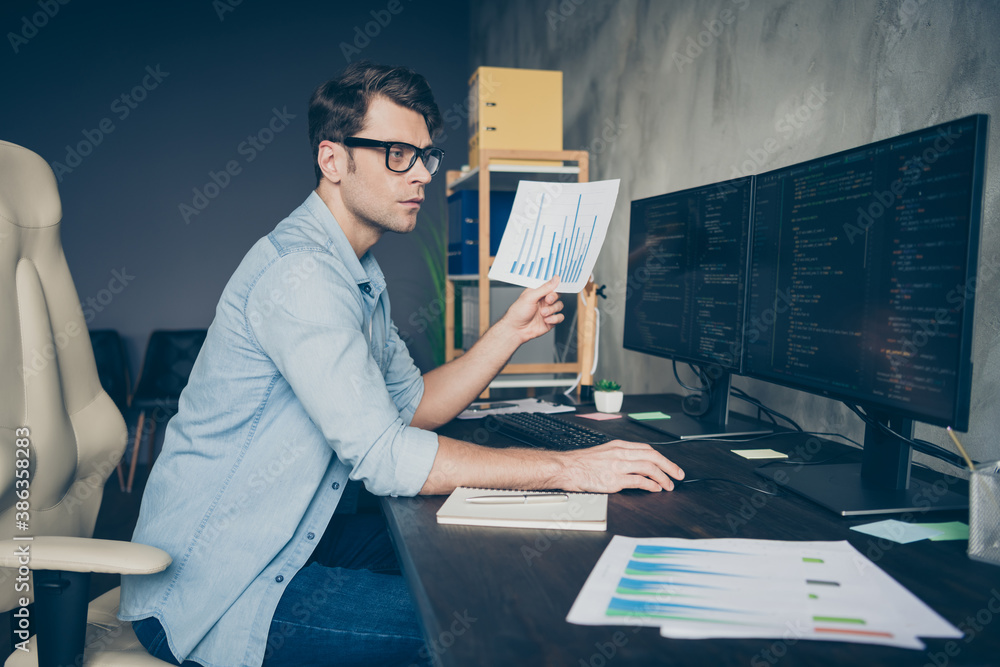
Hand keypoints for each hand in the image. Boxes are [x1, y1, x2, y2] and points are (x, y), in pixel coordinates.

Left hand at [501, 275, 564, 343]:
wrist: (516, 330)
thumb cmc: (518, 313)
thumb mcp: (530, 297)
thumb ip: (544, 288)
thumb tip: (555, 278)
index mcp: (538, 292)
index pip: (551, 286)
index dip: (554, 287)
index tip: (553, 289)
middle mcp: (543, 301)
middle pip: (557, 295)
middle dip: (553, 298)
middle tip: (547, 301)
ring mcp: (547, 311)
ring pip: (559, 306)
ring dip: (552, 310)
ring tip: (542, 313)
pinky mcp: (551, 320)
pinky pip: (560, 317)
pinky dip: (554, 319)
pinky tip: (546, 320)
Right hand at [552, 440, 684, 492]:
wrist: (566, 468)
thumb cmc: (581, 463)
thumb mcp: (604, 453)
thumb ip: (620, 457)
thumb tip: (637, 467)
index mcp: (618, 446)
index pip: (647, 449)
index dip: (663, 458)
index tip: (670, 466)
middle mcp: (620, 453)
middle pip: (653, 456)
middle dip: (669, 466)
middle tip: (679, 475)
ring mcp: (617, 466)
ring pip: (649, 467)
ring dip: (663, 477)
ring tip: (669, 485)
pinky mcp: (614, 480)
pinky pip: (638, 481)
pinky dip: (650, 485)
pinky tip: (655, 488)